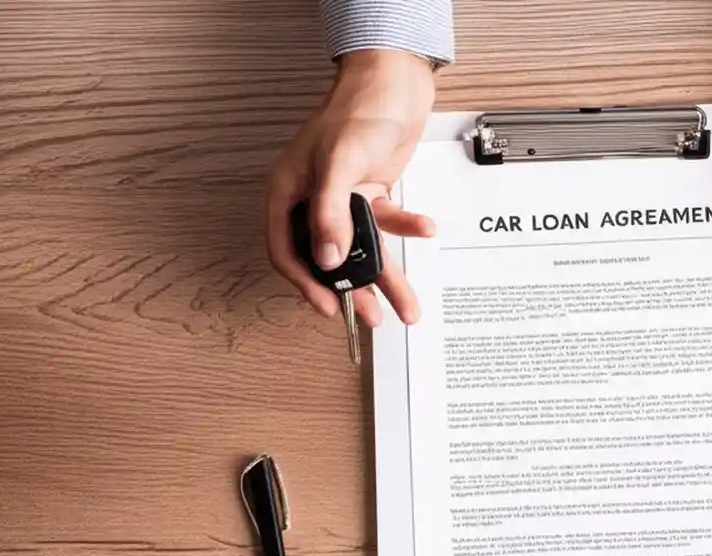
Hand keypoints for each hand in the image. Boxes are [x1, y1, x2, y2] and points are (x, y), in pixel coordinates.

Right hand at [267, 50, 436, 326]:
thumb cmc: (357, 110)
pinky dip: (406, 228)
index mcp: (290, 192)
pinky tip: (424, 228)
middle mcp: (314, 199)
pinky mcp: (372, 192)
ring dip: (385, 275)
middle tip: (371, 317)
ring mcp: (345, 198)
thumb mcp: (339, 163)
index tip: (329, 306)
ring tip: (405, 304)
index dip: (306, 283)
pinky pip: (388, 222)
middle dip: (352, 289)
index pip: (287, 251)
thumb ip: (330, 213)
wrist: (394, 83)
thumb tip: (326, 258)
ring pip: (362, 248)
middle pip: (328, 258)